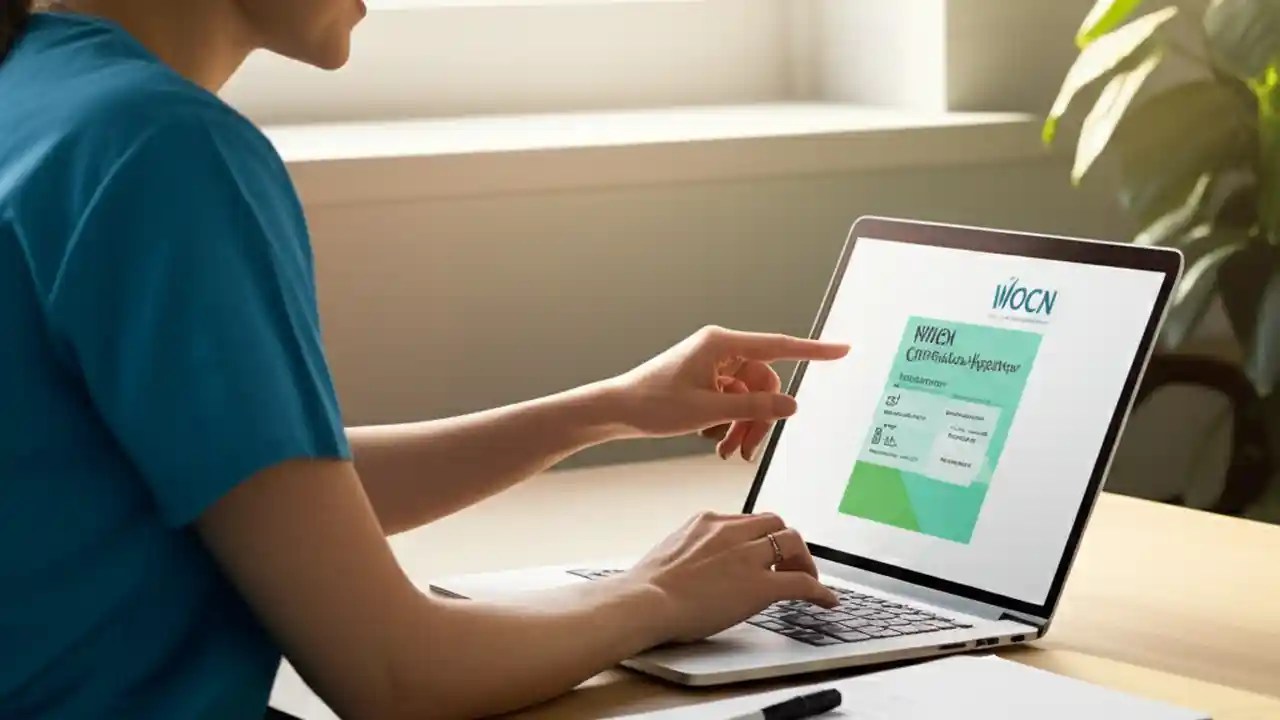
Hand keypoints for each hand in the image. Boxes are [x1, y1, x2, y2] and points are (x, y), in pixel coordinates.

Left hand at [610, 325, 848, 461]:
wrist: (615, 410)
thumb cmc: (652, 404)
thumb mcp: (708, 411)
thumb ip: (753, 409)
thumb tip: (791, 406)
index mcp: (721, 344)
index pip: (779, 346)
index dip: (814, 350)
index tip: (843, 350)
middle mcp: (720, 350)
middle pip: (764, 383)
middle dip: (760, 417)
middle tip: (745, 449)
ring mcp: (712, 365)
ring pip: (749, 396)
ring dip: (744, 425)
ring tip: (728, 452)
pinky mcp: (705, 381)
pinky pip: (733, 401)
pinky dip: (730, 423)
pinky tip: (717, 443)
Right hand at [620, 511, 837, 643]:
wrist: (645, 601)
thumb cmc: (647, 586)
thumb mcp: (671, 551)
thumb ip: (693, 549)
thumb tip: (700, 564)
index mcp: (708, 521)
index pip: (748, 520)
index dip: (761, 536)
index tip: (765, 550)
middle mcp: (731, 531)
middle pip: (775, 523)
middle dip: (786, 541)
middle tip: (790, 563)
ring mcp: (747, 555)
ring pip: (792, 542)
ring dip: (804, 560)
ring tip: (808, 578)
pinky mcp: (760, 584)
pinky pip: (801, 582)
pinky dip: (819, 590)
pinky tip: (826, 600)